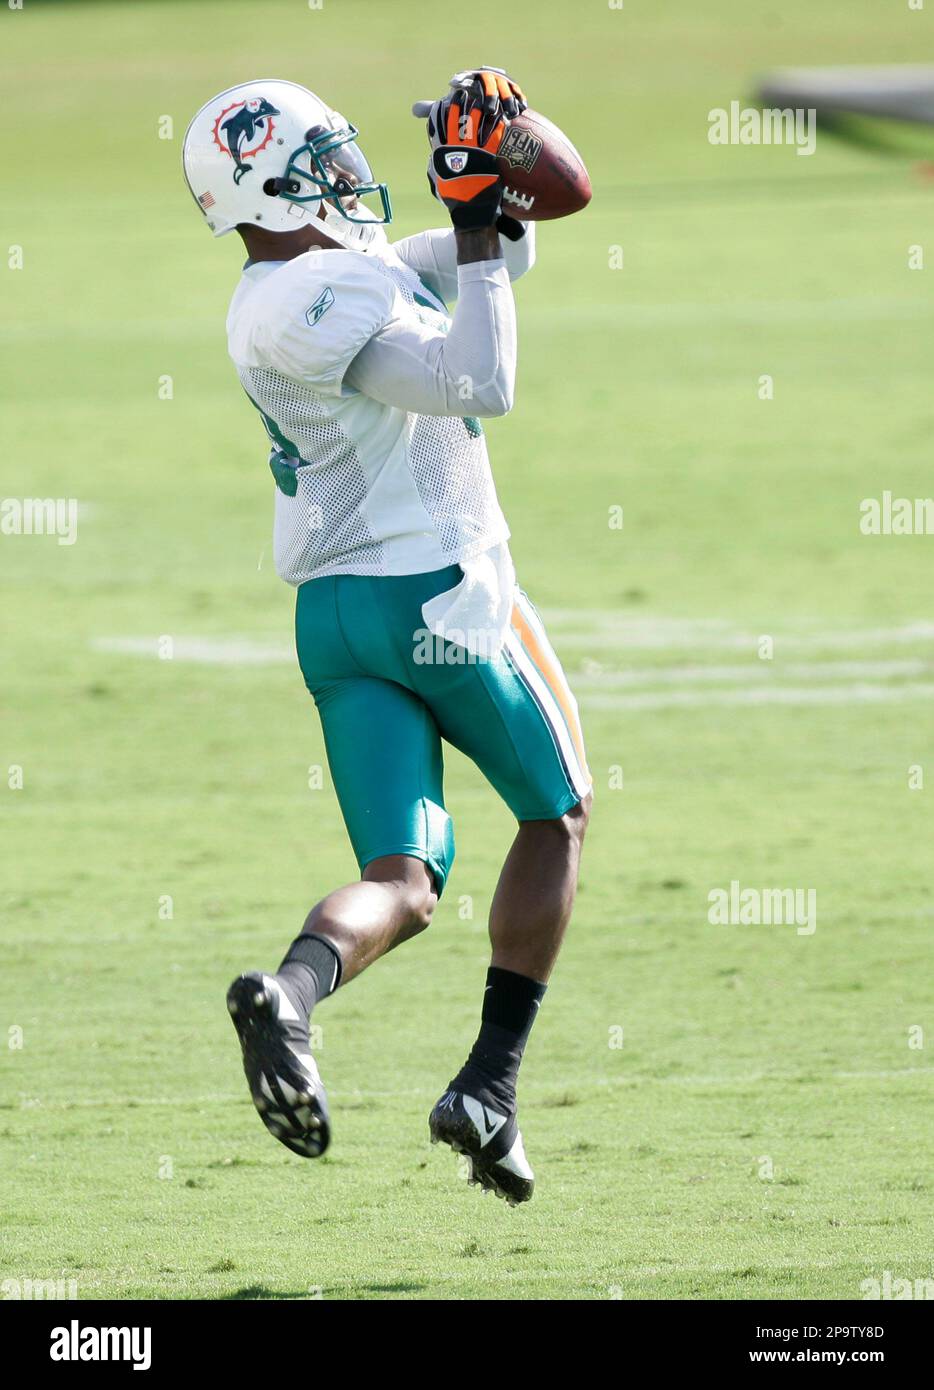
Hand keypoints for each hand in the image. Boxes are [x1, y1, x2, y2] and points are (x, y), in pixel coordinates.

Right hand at [413, 72, 529, 238]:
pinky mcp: (487, 159)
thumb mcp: (440, 181)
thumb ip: (436, 165)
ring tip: (486, 97)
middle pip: (457, 117)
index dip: (444, 108)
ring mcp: (472, 153)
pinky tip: (502, 116)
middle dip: (463, 102)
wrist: (471, 215)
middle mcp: (455, 150)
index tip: (448, 98)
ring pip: (475, 122)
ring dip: (481, 107)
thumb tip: (432, 156)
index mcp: (441, 153)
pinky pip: (493, 136)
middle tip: (469, 91)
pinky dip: (498, 124)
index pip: (439, 124)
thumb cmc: (456, 200)